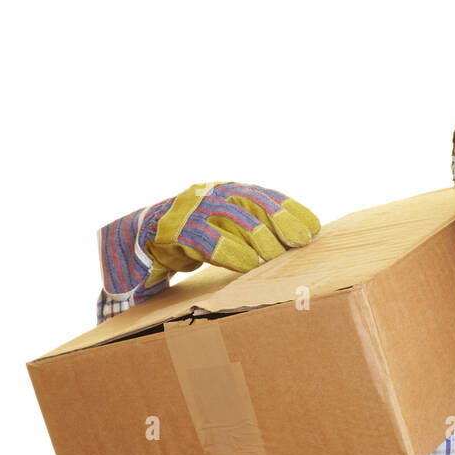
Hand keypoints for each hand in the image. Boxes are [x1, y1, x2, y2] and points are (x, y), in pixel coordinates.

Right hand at [98, 182, 320, 306]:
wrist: (142, 239)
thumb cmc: (196, 236)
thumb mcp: (227, 226)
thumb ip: (254, 227)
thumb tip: (298, 240)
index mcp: (229, 191)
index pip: (267, 196)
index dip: (291, 211)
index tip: (313, 229)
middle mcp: (212, 194)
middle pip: (253, 204)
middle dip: (279, 223)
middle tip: (299, 243)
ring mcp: (192, 209)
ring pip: (233, 219)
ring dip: (259, 239)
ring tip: (277, 256)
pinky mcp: (175, 230)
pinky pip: (207, 239)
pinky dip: (231, 251)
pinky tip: (249, 263)